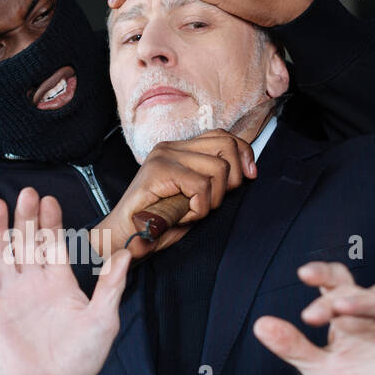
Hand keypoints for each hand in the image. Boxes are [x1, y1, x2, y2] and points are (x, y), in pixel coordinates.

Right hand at [0, 187, 131, 374]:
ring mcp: (10, 295)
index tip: (48, 200)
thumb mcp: (103, 320)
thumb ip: (111, 286)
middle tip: (26, 193)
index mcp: (59, 282)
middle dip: (26, 218)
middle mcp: (33, 283)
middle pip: (26, 242)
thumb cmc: (82, 358)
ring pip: (1, 254)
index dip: (50, 222)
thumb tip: (126, 254)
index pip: (53, 243)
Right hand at [92, 131, 255, 258]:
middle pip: (226, 145)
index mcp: (178, 148)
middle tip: (213, 202)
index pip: (223, 136)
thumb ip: (214, 180)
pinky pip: (201, 186)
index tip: (250, 176)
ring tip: (192, 211)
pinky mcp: (159, 171)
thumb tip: (247, 171)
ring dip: (212, 200)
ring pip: (218, 169)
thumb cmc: (157, 223)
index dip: (244, 154)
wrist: (124, 238)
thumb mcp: (194, 198)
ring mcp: (163, 156)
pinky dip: (200, 208)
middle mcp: (170, 146)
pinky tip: (184, 215)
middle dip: (232, 178)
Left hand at [252, 263, 374, 374]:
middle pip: (355, 292)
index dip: (321, 274)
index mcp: (347, 318)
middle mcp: (373, 314)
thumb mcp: (322, 370)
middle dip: (334, 300)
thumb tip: (259, 324)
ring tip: (343, 308)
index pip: (333, 286)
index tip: (304, 274)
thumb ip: (292, 347)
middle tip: (313, 316)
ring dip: (363, 301)